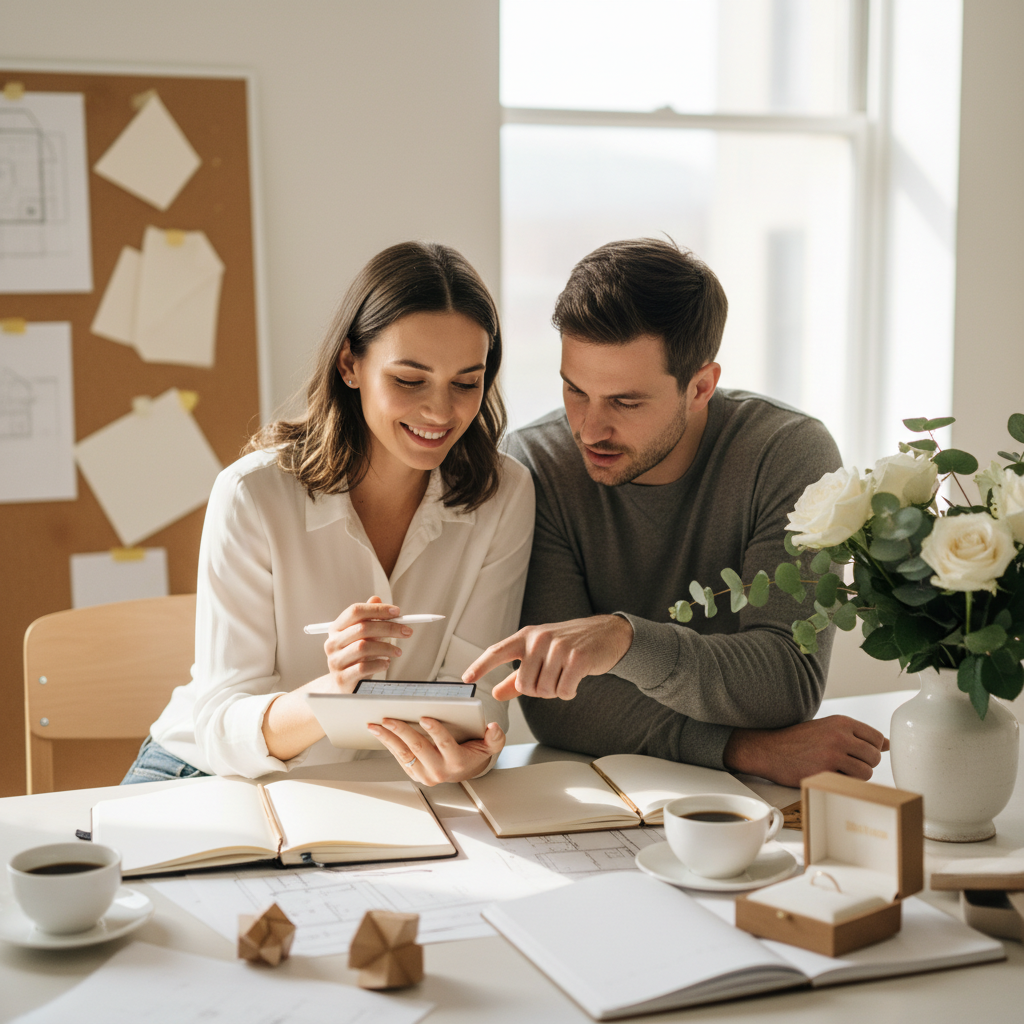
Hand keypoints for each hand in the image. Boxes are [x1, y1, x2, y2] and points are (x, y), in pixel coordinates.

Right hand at [323, 596, 413, 690]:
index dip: (377, 609)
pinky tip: (386, 663)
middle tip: (406, 631)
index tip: (397, 612)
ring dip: (386, 647)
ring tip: (397, 651)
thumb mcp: (361, 636)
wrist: (342, 685)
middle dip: (389, 628)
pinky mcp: (342, 678)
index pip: (355, 611)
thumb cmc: (354, 657)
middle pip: (362, 628)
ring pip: (363, 647)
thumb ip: (368, 618)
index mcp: (336, 628)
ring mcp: (335, 661)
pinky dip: (379, 664)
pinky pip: (363, 668)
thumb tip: (376, 598)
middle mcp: (332, 643)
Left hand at [368, 717, 505, 784]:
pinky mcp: (414, 773)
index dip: (435, 731)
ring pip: (404, 754)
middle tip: (388, 718)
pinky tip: (379, 732)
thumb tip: (493, 727)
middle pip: (419, 749)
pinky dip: (388, 744)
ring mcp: (425, 774)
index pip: (445, 744)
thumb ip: (495, 737)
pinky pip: (399, 757)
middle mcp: (440, 771)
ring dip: (387, 739)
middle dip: (402, 732)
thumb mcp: (491, 745)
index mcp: (458, 761)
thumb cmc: (475, 752)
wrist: (465, 770)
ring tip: (375, 725)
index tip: (424, 717)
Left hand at [463, 615, 633, 701]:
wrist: (607, 633)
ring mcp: (559, 648)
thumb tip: (496, 694)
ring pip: (544, 690)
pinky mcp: (578, 658)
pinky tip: (575, 680)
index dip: (480, 666)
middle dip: (537, 691)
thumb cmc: (570, 645)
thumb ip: (516, 677)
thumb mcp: (540, 655)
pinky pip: (564, 690)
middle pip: (524, 684)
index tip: (466, 678)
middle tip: (551, 681)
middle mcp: (540, 639)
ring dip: (555, 691)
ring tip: (564, 676)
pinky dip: (569, 692)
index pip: (497, 651)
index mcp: (527, 636)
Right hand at [723, 715, 889, 786]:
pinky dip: (842, 782)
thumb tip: (887, 743)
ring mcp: (834, 754)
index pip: (877, 738)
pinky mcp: (826, 771)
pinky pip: (851, 783)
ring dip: (855, 776)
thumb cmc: (799, 740)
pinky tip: (827, 775)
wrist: (770, 749)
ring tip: (836, 771)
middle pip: (875, 757)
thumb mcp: (828, 728)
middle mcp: (841, 735)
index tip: (857, 754)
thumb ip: (857, 735)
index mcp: (842, 722)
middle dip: (864, 764)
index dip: (870, 750)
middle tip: (845, 764)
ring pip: (866, 772)